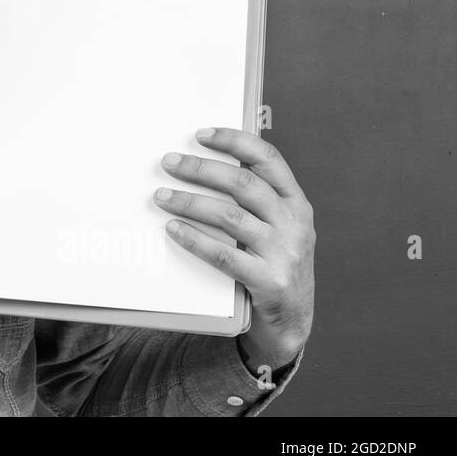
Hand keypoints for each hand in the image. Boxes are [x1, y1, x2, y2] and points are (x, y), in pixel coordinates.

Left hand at [154, 128, 314, 371]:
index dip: (234, 142)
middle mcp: (295, 223)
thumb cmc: (273, 263)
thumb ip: (253, 200)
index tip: (200, 134)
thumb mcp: (276, 227)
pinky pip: (224, 255)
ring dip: (190, 202)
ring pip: (230, 217)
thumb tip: (203, 163)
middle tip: (168, 162)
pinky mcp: (270, 281)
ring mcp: (285, 253)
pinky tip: (172, 229)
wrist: (292, 321)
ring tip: (161, 196)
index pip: (268, 159)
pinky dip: (195, 239)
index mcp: (296, 202)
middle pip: (243, 184)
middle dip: (201, 169)